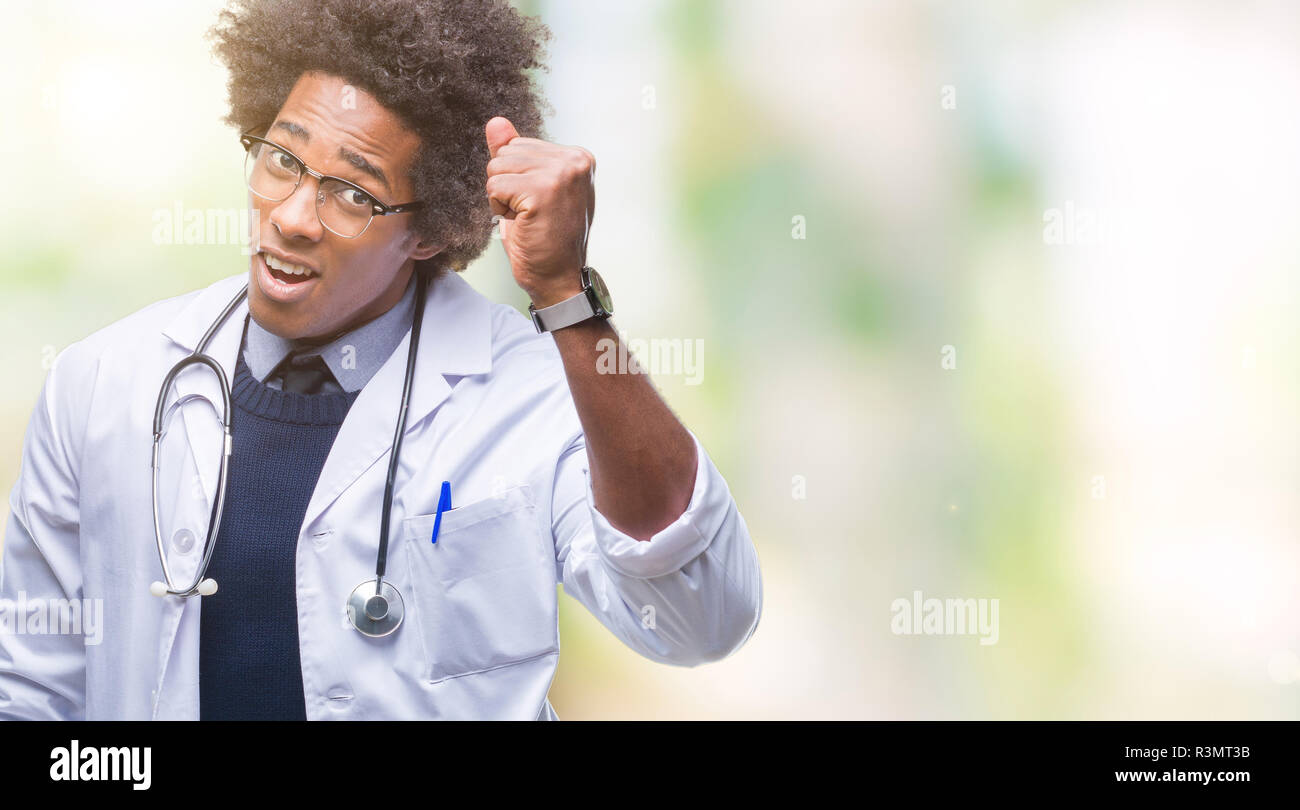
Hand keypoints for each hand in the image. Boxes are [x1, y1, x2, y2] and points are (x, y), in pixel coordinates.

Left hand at [484, 116, 595, 306]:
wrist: (558, 279)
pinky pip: (494, 186)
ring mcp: (561, 173)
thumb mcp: (528, 189)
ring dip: (502, 198)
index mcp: (578, 157)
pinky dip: (499, 210)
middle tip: (532, 214)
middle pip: (506, 153)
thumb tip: (495, 121)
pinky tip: (523, 224)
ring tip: (528, 219)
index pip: (519, 145)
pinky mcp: (542, 190)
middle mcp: (575, 160)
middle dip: (506, 186)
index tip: (540, 204)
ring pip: (497, 167)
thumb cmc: (544, 239)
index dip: (516, 178)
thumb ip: (514, 154)